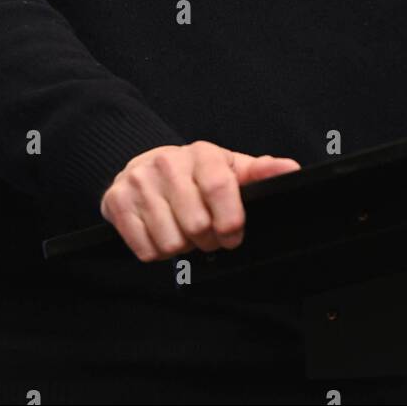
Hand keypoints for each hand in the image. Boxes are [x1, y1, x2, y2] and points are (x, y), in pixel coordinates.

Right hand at [99, 140, 300, 261]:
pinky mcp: (116, 202)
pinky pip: (145, 249)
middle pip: (197, 224)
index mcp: (201, 154)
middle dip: (207, 240)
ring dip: (182, 247)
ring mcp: (139, 182)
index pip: (219, 187)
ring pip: (170, 242)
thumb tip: (290, 169)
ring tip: (183, 231)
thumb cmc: (195, 173)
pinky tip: (161, 232)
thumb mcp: (229, 168)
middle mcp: (167, 163)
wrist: (144, 165)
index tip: (233, 235)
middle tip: (207, 235)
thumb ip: (260, 172)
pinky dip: (157, 251)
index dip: (231, 221)